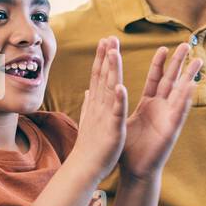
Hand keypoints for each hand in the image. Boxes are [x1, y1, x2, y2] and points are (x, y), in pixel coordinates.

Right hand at [69, 37, 127, 182]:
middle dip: (106, 57)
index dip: (102, 59)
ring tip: (114, 52)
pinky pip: (116, 112)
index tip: (105, 42)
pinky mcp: (113, 128)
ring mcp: (105, 116)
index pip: (99, 76)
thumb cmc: (89, 146)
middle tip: (110, 38)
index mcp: (97, 104)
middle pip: (103, 77)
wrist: (85, 167)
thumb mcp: (89, 120)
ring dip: (111, 70)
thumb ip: (89, 104)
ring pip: (110, 89)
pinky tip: (121, 87)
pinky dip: (118, 100)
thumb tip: (87, 91)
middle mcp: (99, 106)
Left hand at [119, 43, 201, 181]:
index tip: (163, 47)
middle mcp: (161, 109)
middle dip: (179, 63)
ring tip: (198, 61)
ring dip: (188, 77)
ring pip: (180, 94)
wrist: (134, 170)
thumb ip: (120, 104)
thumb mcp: (123, 120)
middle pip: (171, 81)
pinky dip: (185, 100)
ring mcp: (167, 118)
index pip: (155, 79)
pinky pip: (178, 112)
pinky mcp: (170, 131)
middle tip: (187, 44)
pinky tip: (191, 87)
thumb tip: (112, 90)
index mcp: (149, 105)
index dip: (159, 64)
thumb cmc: (129, 148)